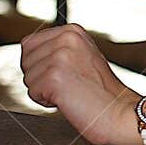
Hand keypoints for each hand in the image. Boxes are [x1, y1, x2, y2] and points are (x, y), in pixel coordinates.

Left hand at [20, 25, 142, 144]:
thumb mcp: (81, 58)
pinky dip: (47, 101)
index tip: (64, 74)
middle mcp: (66, 38)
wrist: (120, 113)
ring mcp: (60, 56)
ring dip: (44, 90)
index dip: (40, 65)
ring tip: (71, 92)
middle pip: (25, 60)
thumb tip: (27, 53)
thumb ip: (57, 49)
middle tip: (69, 85)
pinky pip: (32, 92)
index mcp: (72, 31)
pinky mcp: (54, 76)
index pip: (29, 44)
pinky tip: (68, 100)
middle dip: (40, 77)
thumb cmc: (102, 93)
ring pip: (28, 77)